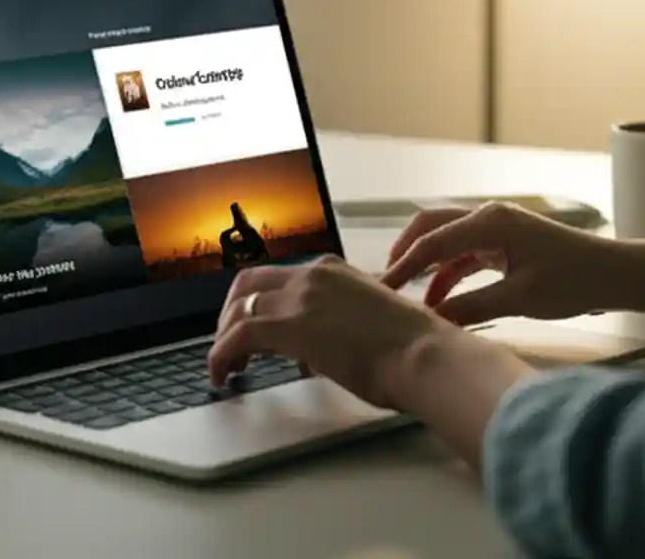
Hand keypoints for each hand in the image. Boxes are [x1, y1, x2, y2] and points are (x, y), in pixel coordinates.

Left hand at [207, 255, 461, 407]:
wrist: (423, 355)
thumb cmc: (413, 348)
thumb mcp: (372, 320)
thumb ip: (341, 325)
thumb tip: (320, 351)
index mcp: (334, 269)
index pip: (281, 277)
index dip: (261, 302)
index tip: (257, 324)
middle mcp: (312, 275)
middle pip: (249, 284)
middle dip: (231, 312)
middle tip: (229, 341)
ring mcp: (298, 297)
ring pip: (238, 310)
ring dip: (225, 338)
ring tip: (226, 365)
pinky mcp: (287, 326)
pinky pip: (236, 338)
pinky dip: (221, 356)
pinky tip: (222, 374)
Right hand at [382, 201, 618, 324]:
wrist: (614, 275)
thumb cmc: (572, 282)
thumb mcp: (518, 299)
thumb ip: (471, 308)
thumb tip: (432, 322)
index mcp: (490, 222)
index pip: (432, 241)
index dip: (403, 265)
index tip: (381, 288)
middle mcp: (489, 217)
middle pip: (432, 227)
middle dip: (406, 254)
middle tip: (385, 284)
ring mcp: (497, 228)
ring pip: (447, 241)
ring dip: (427, 267)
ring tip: (406, 297)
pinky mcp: (504, 243)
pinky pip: (465, 254)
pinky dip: (449, 274)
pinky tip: (439, 300)